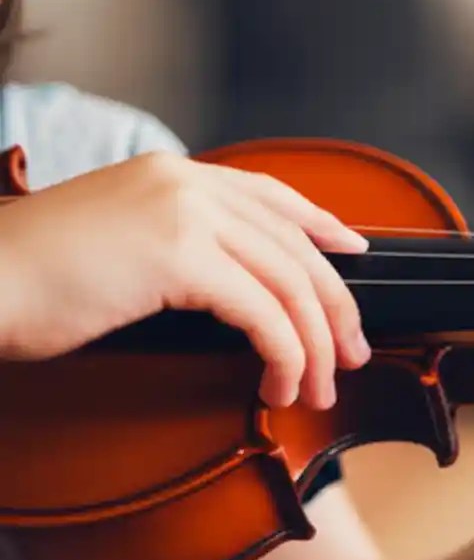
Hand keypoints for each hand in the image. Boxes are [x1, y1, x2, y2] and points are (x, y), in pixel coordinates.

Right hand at [0, 151, 370, 408]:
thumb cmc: (30, 282)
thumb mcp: (115, 244)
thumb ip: (175, 248)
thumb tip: (234, 291)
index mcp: (171, 173)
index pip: (271, 195)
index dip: (323, 226)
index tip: (355, 254)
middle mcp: (185, 182)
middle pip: (295, 244)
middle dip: (335, 305)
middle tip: (352, 352)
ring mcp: (182, 213)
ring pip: (290, 282)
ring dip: (316, 344)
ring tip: (320, 386)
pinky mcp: (177, 255)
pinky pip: (264, 313)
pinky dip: (286, 355)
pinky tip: (280, 385)